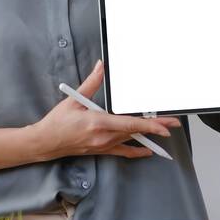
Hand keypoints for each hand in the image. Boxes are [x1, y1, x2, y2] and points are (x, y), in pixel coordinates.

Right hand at [32, 60, 181, 158]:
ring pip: (132, 140)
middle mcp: (104, 136)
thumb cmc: (58, 122)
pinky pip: (123, 152)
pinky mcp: (102, 150)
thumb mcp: (74, 99)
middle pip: (136, 132)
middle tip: (173, 124)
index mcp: (98, 122)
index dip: (150, 125)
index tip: (164, 125)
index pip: (130, 124)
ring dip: (149, 135)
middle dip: (156, 127)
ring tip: (165, 131)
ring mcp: (104, 145)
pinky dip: (137, 151)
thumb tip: (101, 66)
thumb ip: (91, 83)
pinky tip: (148, 151)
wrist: (46, 142)